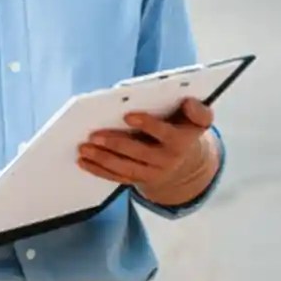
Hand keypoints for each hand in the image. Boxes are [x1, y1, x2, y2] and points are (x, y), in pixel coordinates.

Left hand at [77, 97, 213, 193]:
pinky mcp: (139, 179)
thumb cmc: (183, 128)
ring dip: (103, 158)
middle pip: (140, 152)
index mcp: (180, 140)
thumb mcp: (197, 119)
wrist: (185, 160)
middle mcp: (167, 159)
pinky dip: (99, 170)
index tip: (128, 115)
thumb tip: (188, 100)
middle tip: (93, 135)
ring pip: (126, 167)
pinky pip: (117, 177)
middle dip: (116, 143)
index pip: (165, 133)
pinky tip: (83, 161)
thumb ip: (197, 110)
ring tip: (83, 148)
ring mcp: (153, 172)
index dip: (148, 124)